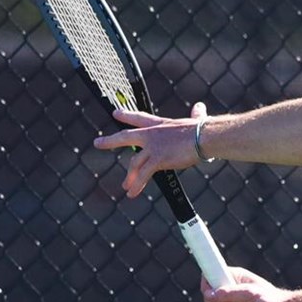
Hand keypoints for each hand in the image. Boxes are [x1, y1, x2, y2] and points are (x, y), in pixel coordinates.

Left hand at [93, 102, 208, 198]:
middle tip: (98, 143)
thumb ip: (197, 114)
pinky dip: (137, 185)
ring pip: (134, 162)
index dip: (126, 116)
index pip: (140, 118)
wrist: (204, 137)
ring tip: (125, 186)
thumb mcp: (197, 120)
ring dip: (130, 176)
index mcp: (160, 124)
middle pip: (125, 137)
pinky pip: (144, 175)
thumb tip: (201, 107)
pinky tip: (132, 194)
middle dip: (110, 141)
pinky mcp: (157, 160)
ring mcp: (153, 147)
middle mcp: (152, 134)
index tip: (115, 113)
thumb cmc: (203, 129)